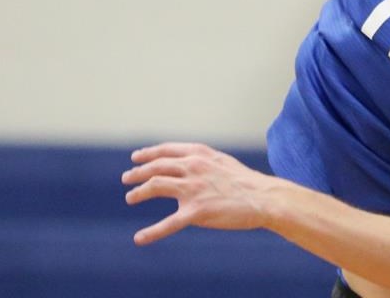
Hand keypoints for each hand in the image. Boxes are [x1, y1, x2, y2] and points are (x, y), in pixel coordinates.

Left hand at [121, 142, 279, 244]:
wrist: (263, 197)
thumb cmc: (244, 181)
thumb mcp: (221, 161)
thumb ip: (202, 160)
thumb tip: (185, 162)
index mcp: (199, 154)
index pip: (165, 151)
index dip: (148, 154)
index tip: (136, 158)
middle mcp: (193, 167)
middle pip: (156, 167)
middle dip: (138, 172)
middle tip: (127, 178)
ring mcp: (193, 189)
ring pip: (156, 186)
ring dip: (139, 192)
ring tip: (130, 197)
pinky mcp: (197, 212)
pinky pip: (169, 223)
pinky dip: (151, 232)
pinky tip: (139, 238)